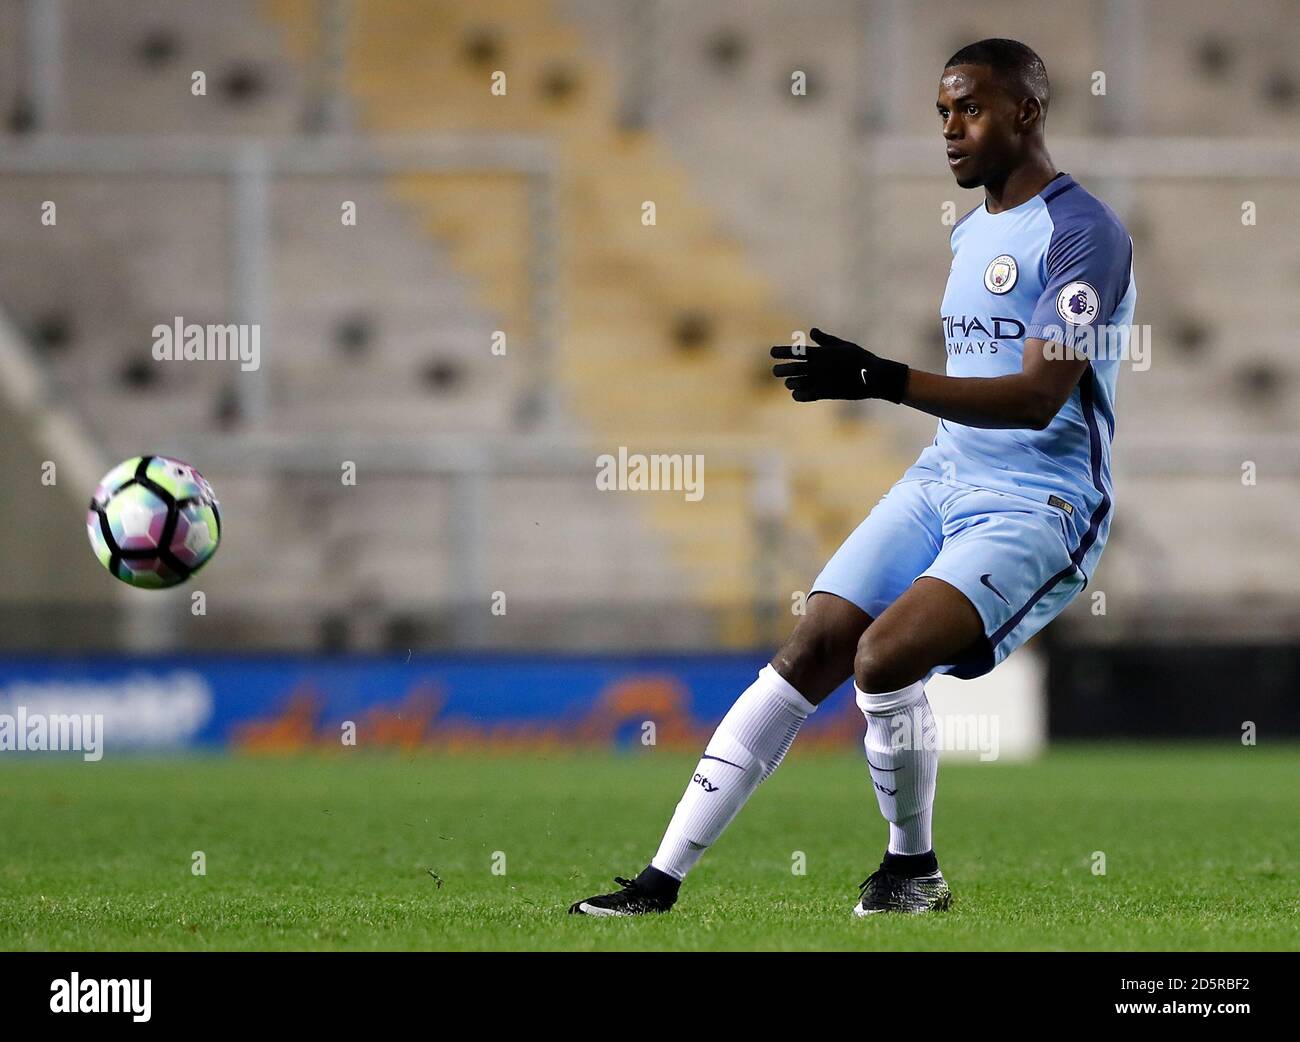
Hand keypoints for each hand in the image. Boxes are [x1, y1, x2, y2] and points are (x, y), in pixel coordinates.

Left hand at [770, 327, 908, 402]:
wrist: (874, 377)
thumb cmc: (860, 358)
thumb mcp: (843, 345)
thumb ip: (825, 339)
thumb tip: (812, 331)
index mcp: (822, 353)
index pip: (796, 351)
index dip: (782, 352)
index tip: (772, 352)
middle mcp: (819, 367)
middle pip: (793, 368)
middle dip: (781, 370)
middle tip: (775, 371)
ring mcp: (821, 381)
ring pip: (797, 383)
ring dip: (790, 383)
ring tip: (789, 382)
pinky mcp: (826, 393)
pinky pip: (806, 396)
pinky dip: (798, 395)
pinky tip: (796, 393)